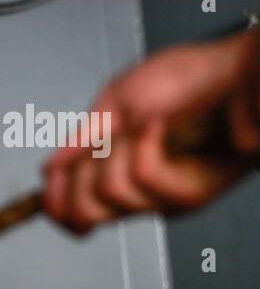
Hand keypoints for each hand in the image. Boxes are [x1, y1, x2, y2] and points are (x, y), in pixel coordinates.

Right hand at [42, 31, 259, 233]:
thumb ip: (80, 139)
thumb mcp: (117, 100)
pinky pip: (141, 178)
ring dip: (119, 151)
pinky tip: (162, 127)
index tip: (48, 183)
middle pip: (82, 214)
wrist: (240, 74)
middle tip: (103, 143)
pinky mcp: (188, 196)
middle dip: (79, 172)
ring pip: (109, 193)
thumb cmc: (191, 78)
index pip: (75, 213)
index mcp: (119, 174)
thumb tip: (48, 168)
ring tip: (144, 127)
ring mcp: (163, 199)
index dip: (54, 204)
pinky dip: (146, 145)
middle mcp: (140, 195)